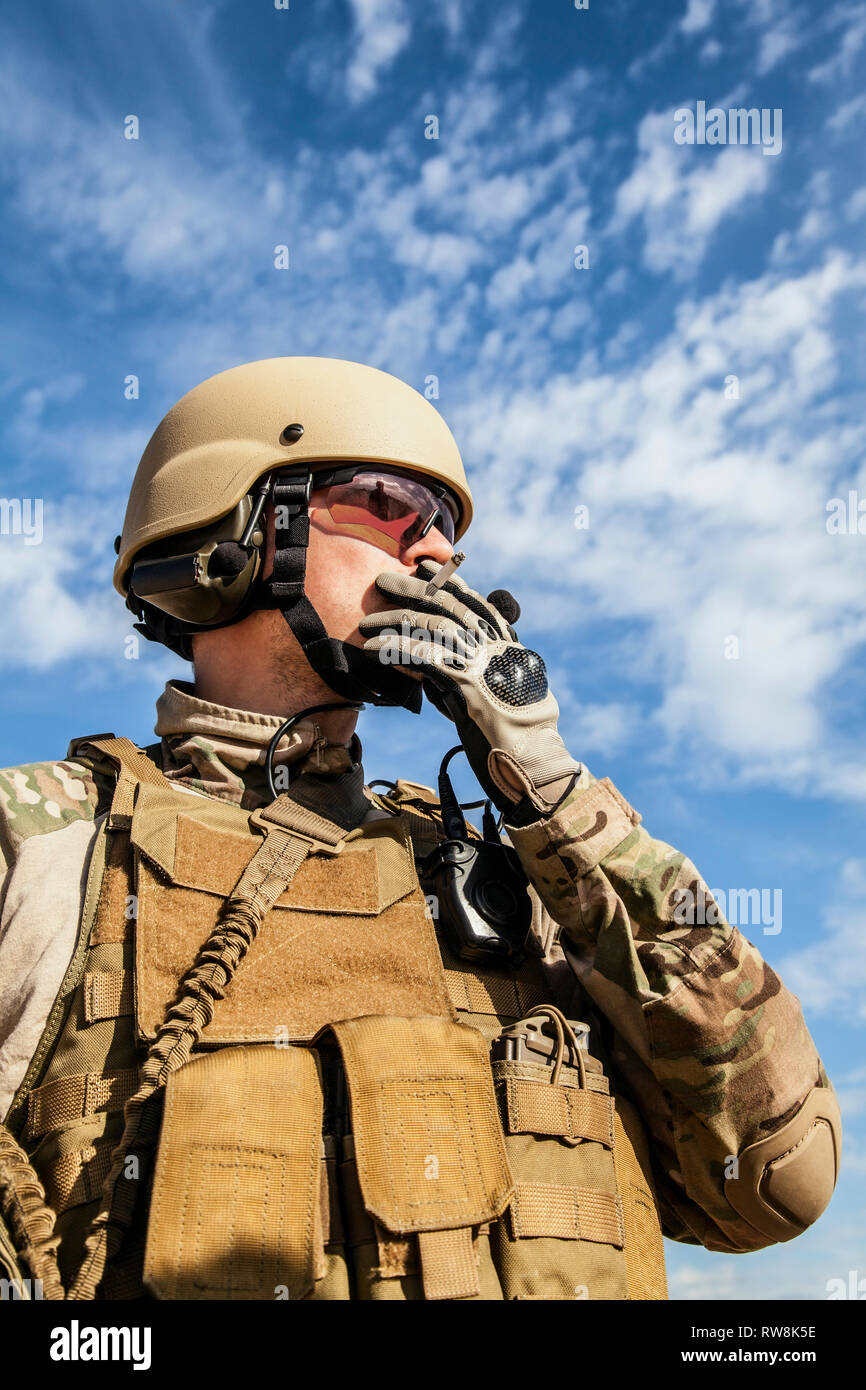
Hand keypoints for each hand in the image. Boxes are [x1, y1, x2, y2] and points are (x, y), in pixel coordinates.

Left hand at [359, 561, 580, 822]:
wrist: (531, 763)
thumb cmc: (512, 738)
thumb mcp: (493, 695)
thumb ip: (463, 675)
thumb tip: (425, 668)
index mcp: (506, 645)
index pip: (473, 601)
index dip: (447, 581)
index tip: (424, 566)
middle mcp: (495, 646)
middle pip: (449, 604)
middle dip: (411, 590)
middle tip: (383, 581)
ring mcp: (483, 661)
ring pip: (432, 625)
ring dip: (394, 621)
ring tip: (367, 622)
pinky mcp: (467, 682)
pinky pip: (422, 655)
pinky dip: (393, 648)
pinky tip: (373, 649)